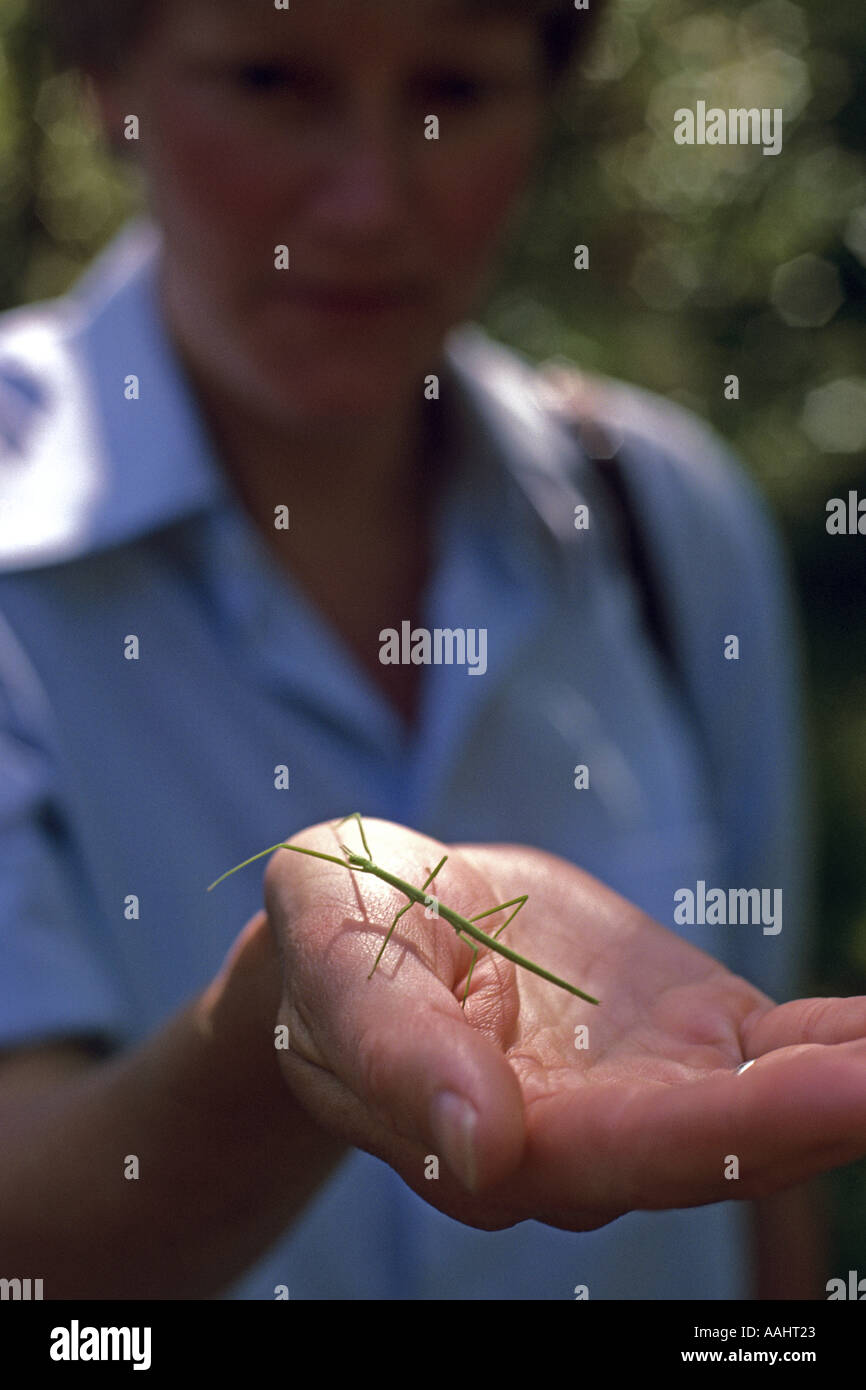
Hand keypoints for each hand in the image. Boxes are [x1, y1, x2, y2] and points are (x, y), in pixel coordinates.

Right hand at [263, 816, 865, 1231]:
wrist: (380, 917)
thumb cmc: (339, 938)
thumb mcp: (341, 960)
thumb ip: (394, 1047)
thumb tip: (478, 1146)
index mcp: (482, 1139)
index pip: (616, 1154)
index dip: (732, 1129)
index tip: (841, 1096)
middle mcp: (580, 1144)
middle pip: (717, 1150)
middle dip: (823, 1117)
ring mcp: (645, 1093)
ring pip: (763, 1111)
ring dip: (849, 1086)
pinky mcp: (686, 1040)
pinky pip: (776, 1053)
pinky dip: (842, 1046)